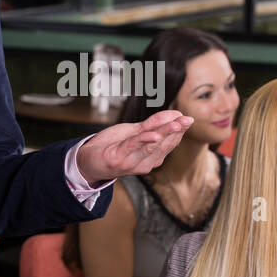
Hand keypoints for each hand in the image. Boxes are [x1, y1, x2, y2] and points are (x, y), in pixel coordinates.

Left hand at [75, 110, 193, 184]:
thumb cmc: (113, 146)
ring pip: (152, 144)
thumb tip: (175, 114)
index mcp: (152, 157)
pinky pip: (133, 147)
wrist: (88, 160)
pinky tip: (153, 135)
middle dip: (176, 130)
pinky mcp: (119, 159)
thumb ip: (153, 124)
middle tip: (187, 119)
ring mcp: (132, 162)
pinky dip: (144, 141)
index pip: (170, 141)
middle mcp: (146, 162)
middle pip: (163, 142)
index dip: (180, 129)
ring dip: (165, 133)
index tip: (188, 118)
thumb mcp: (135, 132)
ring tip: (176, 124)